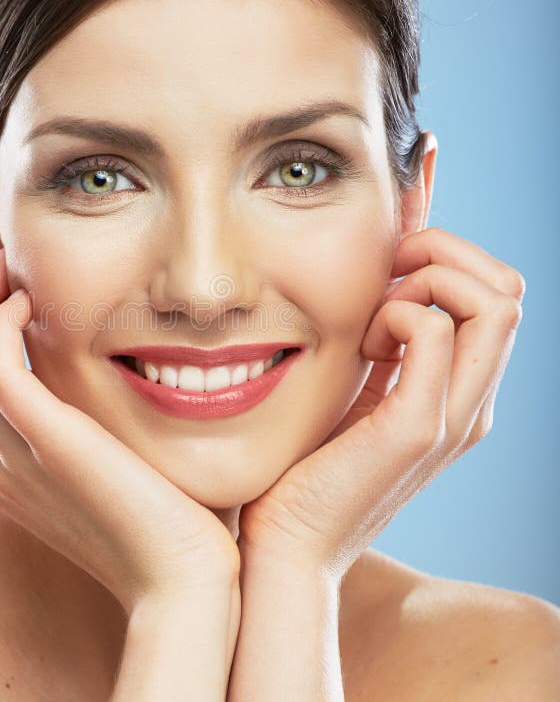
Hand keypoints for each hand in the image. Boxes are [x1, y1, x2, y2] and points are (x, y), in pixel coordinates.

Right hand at [0, 216, 240, 614]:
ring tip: (4, 251)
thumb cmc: (176, 513)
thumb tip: (126, 359)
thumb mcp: (126, 452)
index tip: (2, 257)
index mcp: (16, 457)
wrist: (188, 579)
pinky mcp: (38, 447)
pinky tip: (32, 297)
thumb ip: (104, 412)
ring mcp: (11, 455)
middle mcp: (0, 455)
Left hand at [236, 227, 525, 580]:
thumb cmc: (308, 463)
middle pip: (509, 292)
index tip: (388, 270)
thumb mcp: (356, 389)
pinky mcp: (415, 429)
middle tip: (386, 273)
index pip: (497, 298)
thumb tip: (384, 278)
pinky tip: (364, 342)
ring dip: (427, 282)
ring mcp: (452, 418)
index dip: (448, 262)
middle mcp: (471, 405)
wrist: (288, 543)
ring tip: (374, 317)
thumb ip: (383, 345)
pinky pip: (436, 332)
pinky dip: (399, 311)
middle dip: (446, 255)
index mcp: (459, 395)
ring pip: (496, 304)